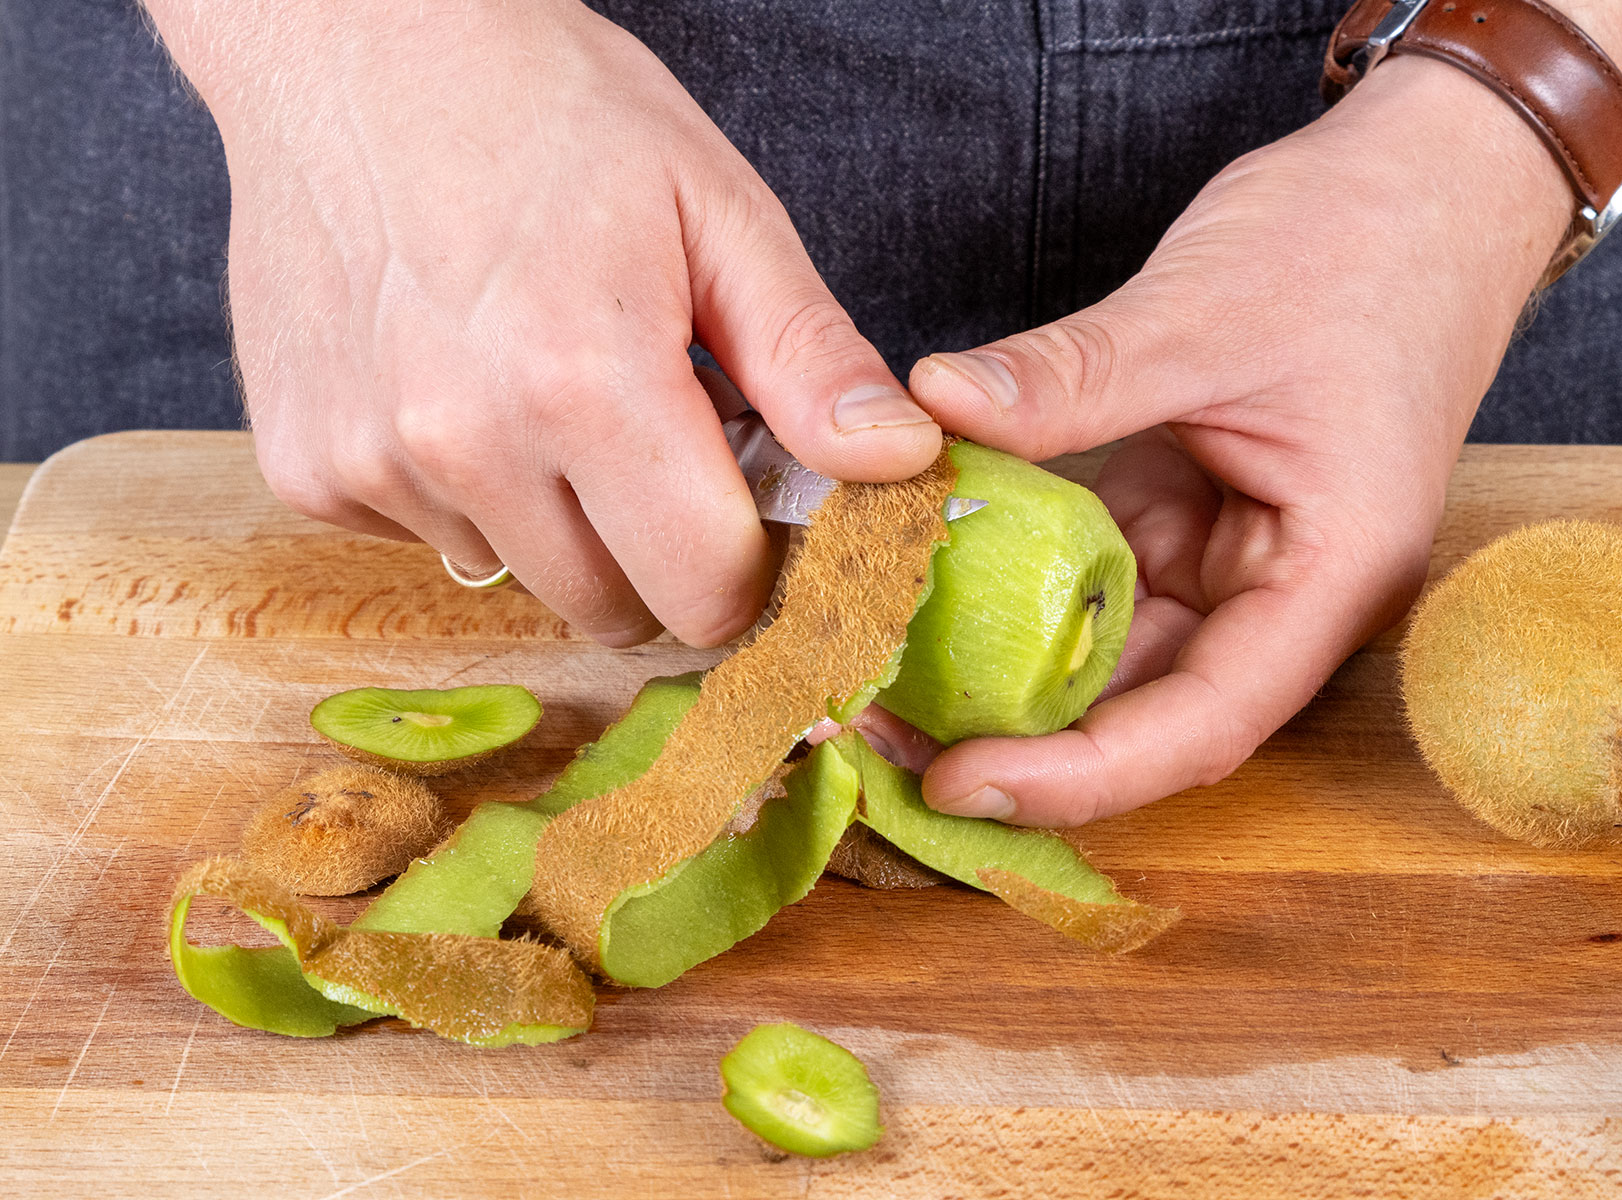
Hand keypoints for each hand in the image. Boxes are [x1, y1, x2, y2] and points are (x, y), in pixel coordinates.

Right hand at [147, 0, 939, 645]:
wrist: (354, 44)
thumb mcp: (717, 210)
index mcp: (586, 382)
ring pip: (521, 577)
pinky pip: (428, 539)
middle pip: (616, 609)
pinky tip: (460, 384)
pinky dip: (464, 492)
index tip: (749, 509)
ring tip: (550, 390)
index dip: (750, 564)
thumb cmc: (549, 109)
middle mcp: (464, 444)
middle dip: (660, 553)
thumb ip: (810, 356)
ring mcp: (371, 464)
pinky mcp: (304, 469)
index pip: (706, 592)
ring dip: (559, 522)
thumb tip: (897, 461)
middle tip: (655, 437)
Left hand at [905, 56, 1572, 825]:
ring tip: (883, 682)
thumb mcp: (1205, 310)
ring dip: (1008, 676)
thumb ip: (1072, 377)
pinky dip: (1016, 590)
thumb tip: (932, 408)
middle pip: (1149, 710)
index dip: (1082, 774)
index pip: (1206, 719)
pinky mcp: (1185, 520)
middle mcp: (1284, 593)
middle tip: (881, 738)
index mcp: (1333, 574)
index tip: (962, 784)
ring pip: (1112, 656)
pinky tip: (929, 591)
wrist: (1424, 184)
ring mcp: (1232, 561)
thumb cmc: (1363, 244)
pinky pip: (1092, 581)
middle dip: (1019, 741)